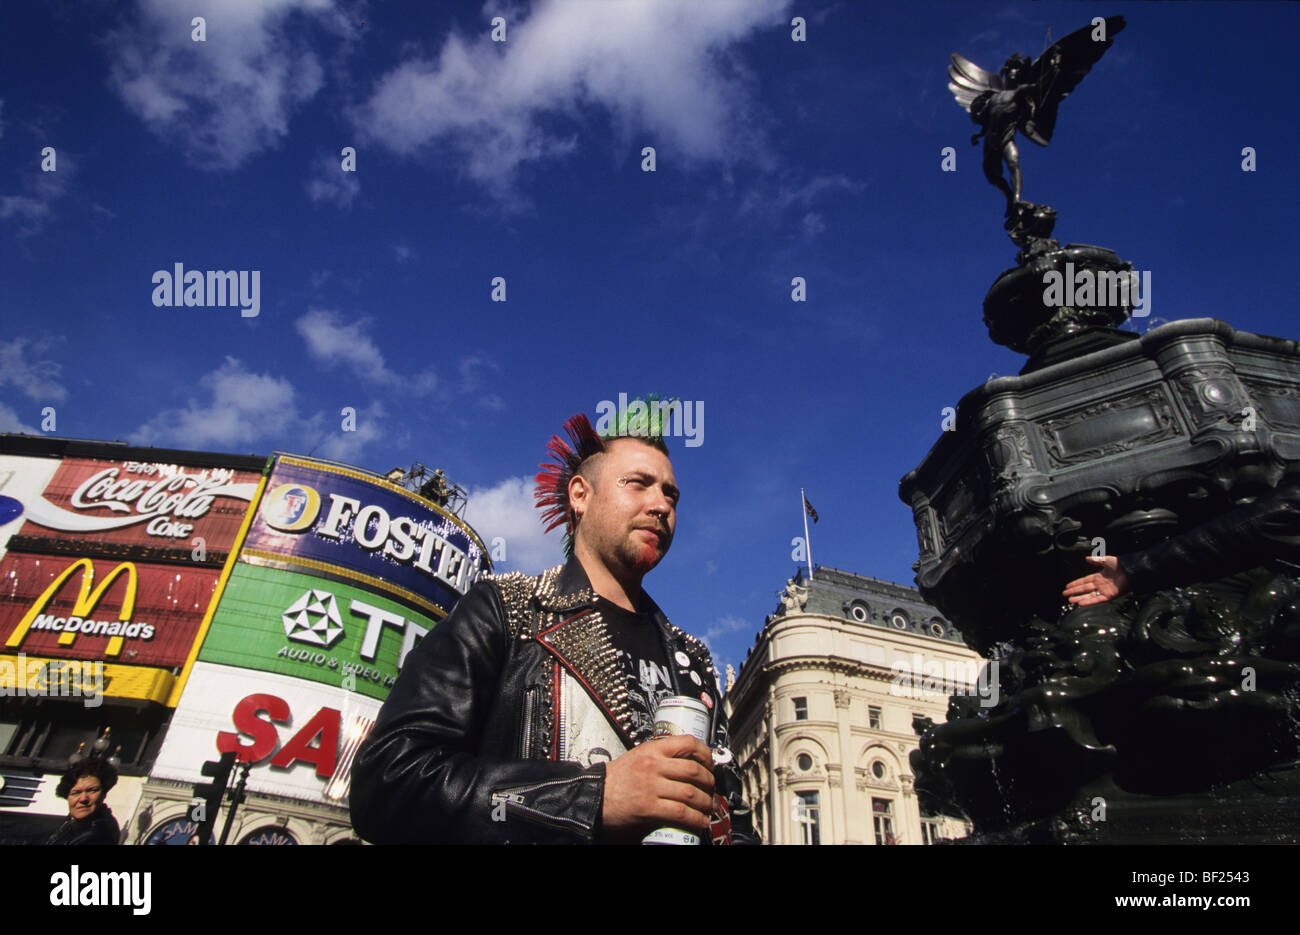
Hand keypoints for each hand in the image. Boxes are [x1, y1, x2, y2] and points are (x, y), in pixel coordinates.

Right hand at [600, 734, 714, 840]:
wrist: (594, 796)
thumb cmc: (615, 779)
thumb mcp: (637, 757)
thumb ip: (659, 757)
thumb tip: (684, 764)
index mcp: (651, 750)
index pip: (687, 743)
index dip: (705, 753)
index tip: (710, 762)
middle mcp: (653, 765)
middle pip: (693, 770)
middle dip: (709, 781)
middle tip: (712, 788)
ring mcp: (651, 786)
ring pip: (690, 793)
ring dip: (705, 802)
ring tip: (708, 807)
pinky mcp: (649, 807)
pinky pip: (680, 812)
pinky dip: (695, 818)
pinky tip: (700, 821)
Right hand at [1062, 555, 1129, 604]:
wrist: (1131, 570)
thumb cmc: (1120, 565)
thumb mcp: (1106, 560)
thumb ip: (1096, 560)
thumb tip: (1086, 558)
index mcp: (1099, 577)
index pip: (1084, 581)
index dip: (1076, 583)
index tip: (1068, 586)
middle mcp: (1100, 585)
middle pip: (1084, 589)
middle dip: (1074, 591)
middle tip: (1065, 594)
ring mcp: (1104, 591)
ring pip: (1089, 595)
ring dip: (1079, 598)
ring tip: (1070, 600)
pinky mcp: (1109, 596)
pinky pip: (1097, 599)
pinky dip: (1089, 601)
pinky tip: (1081, 603)